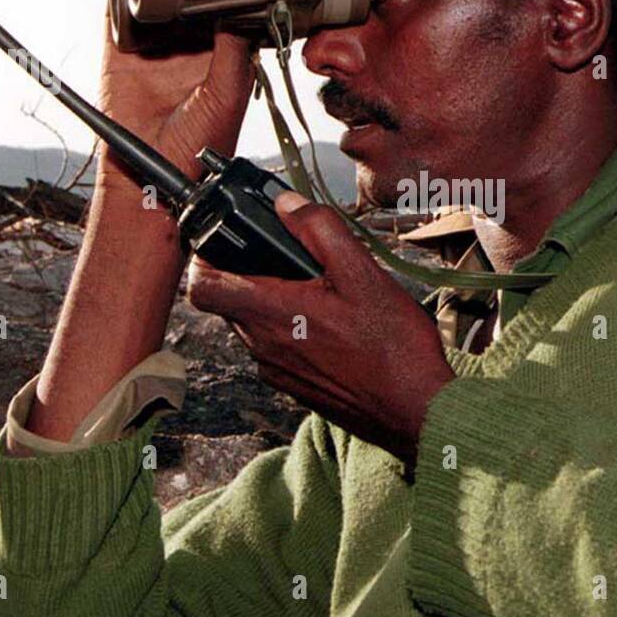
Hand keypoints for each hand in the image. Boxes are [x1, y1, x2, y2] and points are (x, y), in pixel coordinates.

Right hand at [97, 0, 255, 193]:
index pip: (229, 6)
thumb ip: (233, 50)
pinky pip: (119, 10)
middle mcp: (190, 46)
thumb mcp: (228, 92)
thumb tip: (239, 8)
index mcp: (222, 55)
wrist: (153, 174)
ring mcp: (155, 46)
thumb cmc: (199, 144)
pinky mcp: (122, 51)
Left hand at [186, 192, 455, 470]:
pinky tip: (329, 327)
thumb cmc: (393, 346)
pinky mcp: (293, 387)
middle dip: (247, 274)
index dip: (202, 259)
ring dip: (270, 304)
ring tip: (314, 292)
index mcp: (272, 312)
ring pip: (251, 326)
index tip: (223, 242)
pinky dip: (288, 331)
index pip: (202, 286)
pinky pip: (274, 350)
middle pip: (227, 303)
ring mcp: (276, 371)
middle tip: (285, 259)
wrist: (415, 412)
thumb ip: (320, 231)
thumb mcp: (363, 274)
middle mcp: (263, 346)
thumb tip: (286, 204)